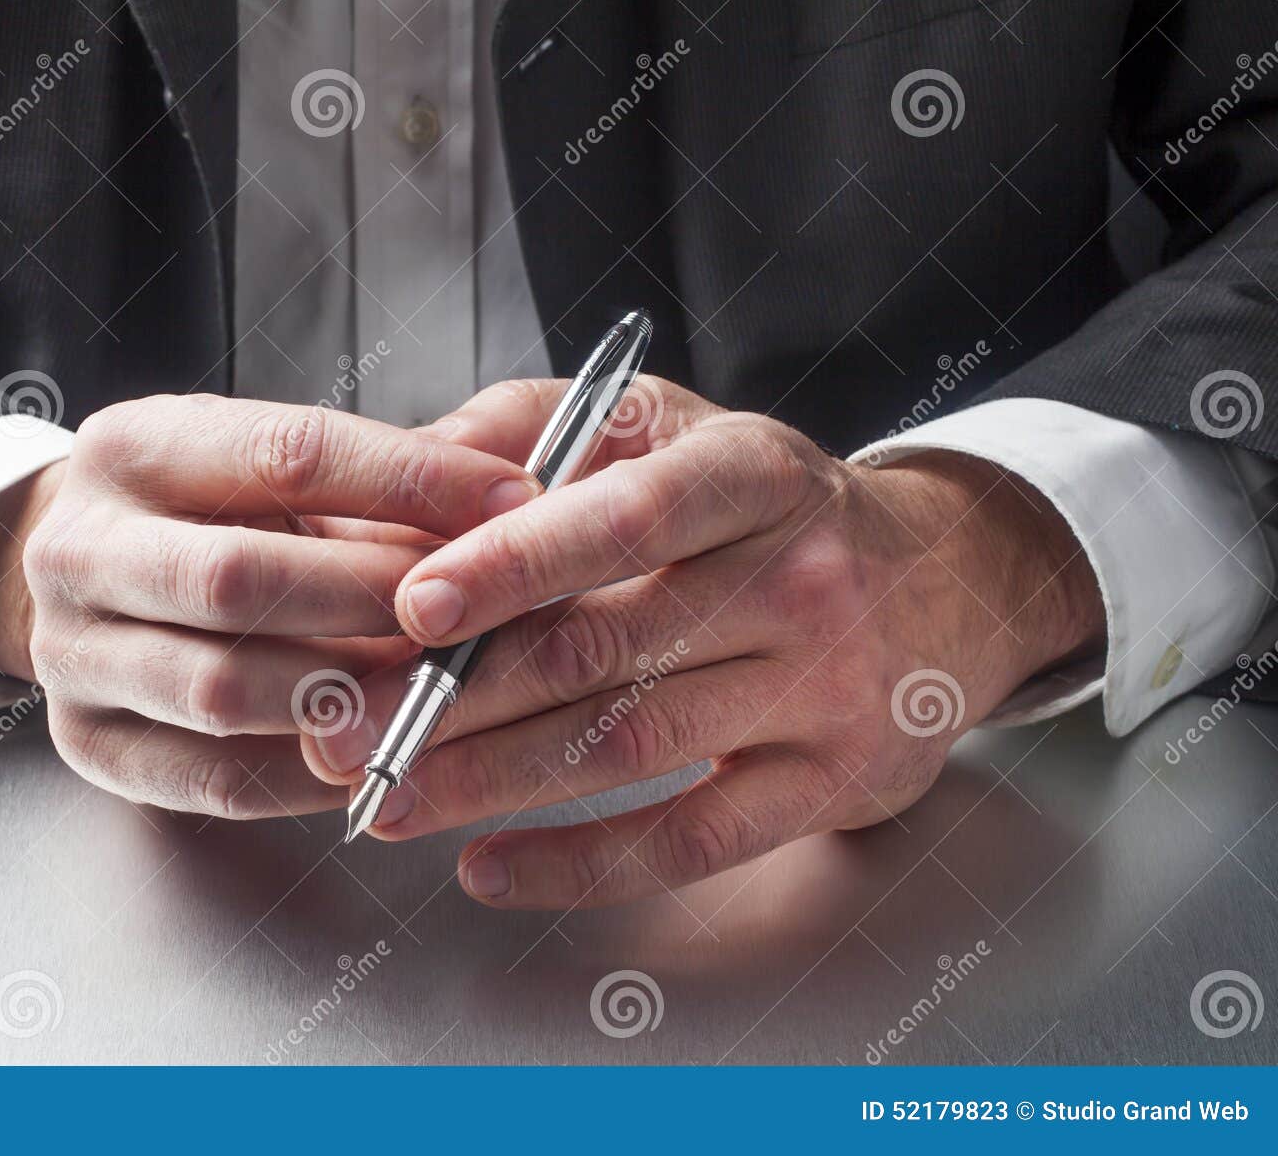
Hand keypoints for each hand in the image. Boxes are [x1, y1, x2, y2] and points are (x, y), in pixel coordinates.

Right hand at [0, 393, 538, 817]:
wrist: (85, 573)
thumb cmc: (211, 514)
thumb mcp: (270, 467)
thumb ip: (378, 478)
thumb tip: (509, 501)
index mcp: (133, 447)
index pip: (286, 454)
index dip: (412, 480)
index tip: (515, 501)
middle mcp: (79, 548)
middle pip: (239, 580)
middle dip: (375, 598)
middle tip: (471, 610)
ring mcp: (72, 654)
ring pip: (223, 690)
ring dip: (346, 695)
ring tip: (433, 684)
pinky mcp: (92, 745)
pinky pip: (217, 781)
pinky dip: (314, 776)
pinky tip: (381, 751)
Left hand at [303, 377, 1103, 907]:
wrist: (948, 583)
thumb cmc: (767, 505)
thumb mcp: (674, 427)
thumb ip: (534, 432)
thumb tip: (399, 480)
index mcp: (752, 473)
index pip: (628, 517)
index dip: (515, 564)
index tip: (410, 607)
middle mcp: (799, 576)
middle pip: (604, 648)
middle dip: (456, 698)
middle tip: (344, 729)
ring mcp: (823, 688)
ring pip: (630, 746)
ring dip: (490, 781)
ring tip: (383, 799)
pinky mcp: (831, 782)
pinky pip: (691, 839)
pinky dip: (580, 862)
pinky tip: (487, 866)